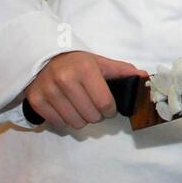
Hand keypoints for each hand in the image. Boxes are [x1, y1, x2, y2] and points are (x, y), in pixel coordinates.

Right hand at [25, 51, 147, 129]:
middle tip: (94, 107)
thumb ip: (123, 71)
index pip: (105, 103)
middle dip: (97, 115)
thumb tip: (145, 77)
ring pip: (75, 123)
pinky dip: (66, 120)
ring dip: (83, 119)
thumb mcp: (100, 62)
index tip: (109, 108)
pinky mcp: (36, 101)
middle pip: (91, 116)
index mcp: (85, 69)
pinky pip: (59, 123)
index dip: (111, 110)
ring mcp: (48, 91)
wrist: (44, 59)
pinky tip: (68, 109)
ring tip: (81, 108)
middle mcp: (65, 79)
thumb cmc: (77, 63)